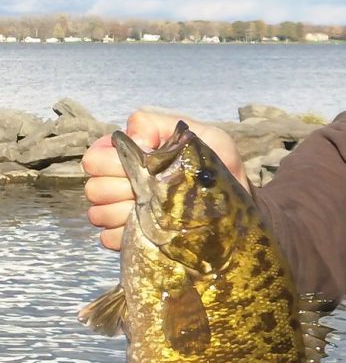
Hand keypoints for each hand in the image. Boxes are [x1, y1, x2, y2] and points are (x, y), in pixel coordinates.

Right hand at [82, 110, 247, 250]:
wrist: (234, 208)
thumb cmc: (215, 168)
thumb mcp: (202, 135)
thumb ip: (161, 124)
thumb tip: (136, 142)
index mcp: (131, 156)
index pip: (95, 158)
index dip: (113, 163)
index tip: (144, 166)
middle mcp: (120, 182)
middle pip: (94, 188)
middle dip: (121, 189)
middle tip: (152, 191)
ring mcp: (122, 211)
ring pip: (97, 213)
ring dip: (124, 213)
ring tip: (154, 211)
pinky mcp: (130, 237)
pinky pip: (109, 238)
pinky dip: (126, 235)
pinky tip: (151, 230)